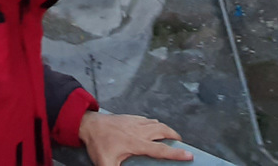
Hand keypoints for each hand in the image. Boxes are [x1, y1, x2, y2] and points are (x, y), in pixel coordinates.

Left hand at [77, 111, 193, 165]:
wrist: (88, 124)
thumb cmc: (97, 144)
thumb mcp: (105, 164)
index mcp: (136, 143)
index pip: (161, 150)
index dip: (176, 154)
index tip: (189, 155)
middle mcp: (139, 131)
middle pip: (163, 131)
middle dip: (174, 136)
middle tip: (180, 143)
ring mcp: (135, 122)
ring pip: (156, 123)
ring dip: (165, 129)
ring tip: (170, 135)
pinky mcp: (130, 117)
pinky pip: (147, 119)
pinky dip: (154, 123)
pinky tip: (152, 127)